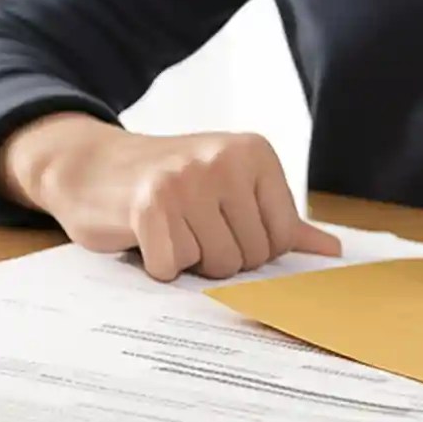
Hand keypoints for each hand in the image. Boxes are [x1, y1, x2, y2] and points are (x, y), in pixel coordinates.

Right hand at [0, 112, 340, 280]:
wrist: (91, 166)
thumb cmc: (170, 184)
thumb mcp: (230, 190)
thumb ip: (281, 221)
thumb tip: (332, 251)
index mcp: (254, 153)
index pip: (282, 238)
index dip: (252, 248)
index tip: (220, 224)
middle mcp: (224, 160)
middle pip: (250, 257)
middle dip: (217, 256)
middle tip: (188, 226)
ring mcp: (186, 180)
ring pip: (214, 266)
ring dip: (187, 261)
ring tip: (168, 229)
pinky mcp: (149, 206)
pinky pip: (172, 267)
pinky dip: (156, 265)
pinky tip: (145, 239)